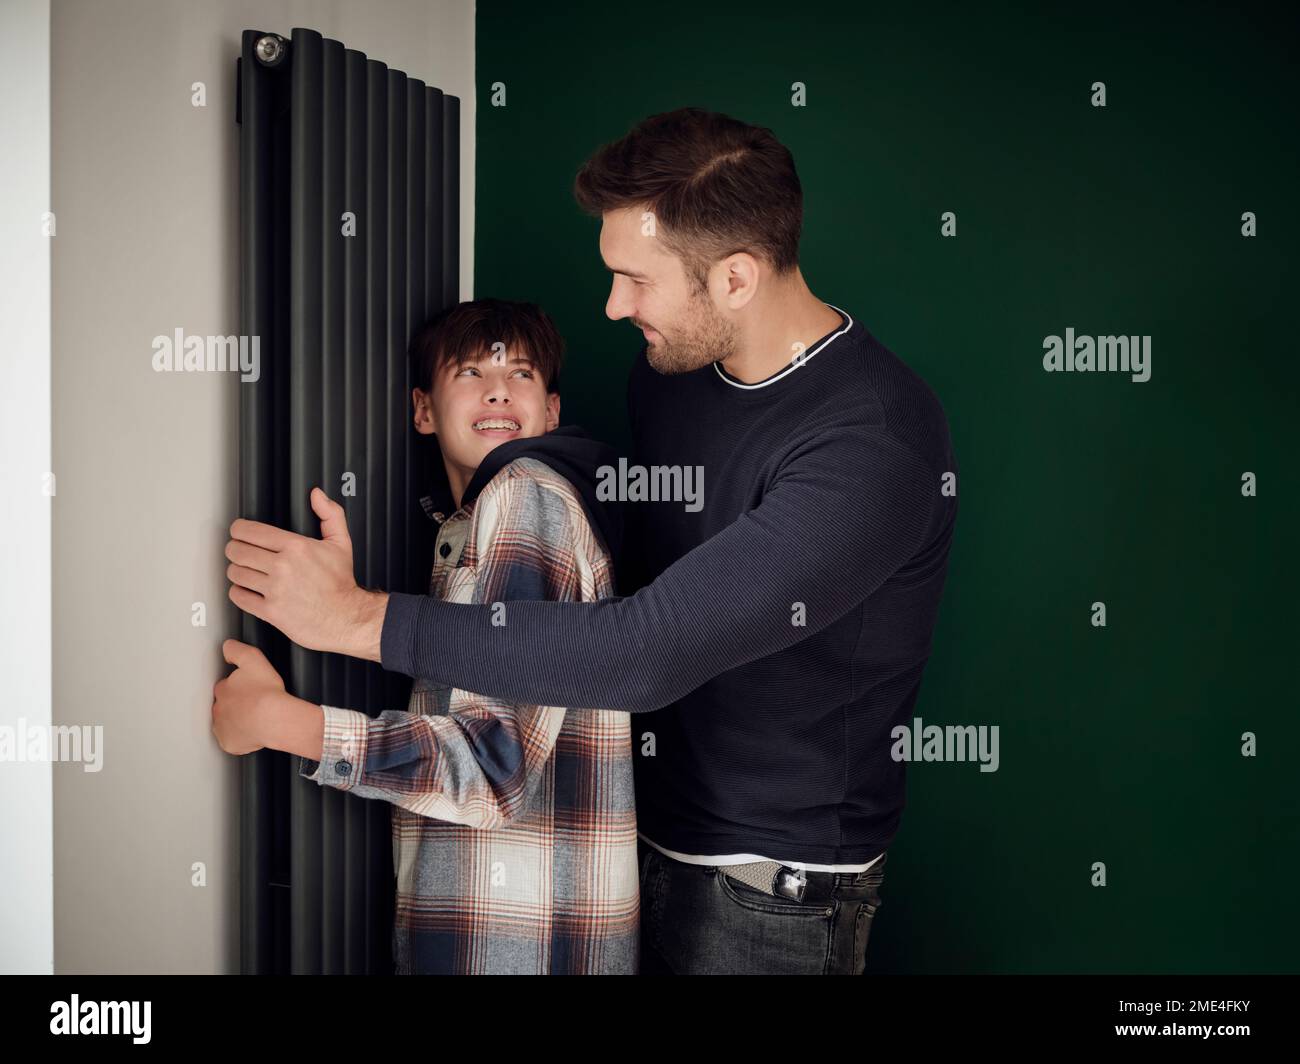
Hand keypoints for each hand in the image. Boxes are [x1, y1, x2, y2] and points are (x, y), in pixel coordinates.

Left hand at [211, 639, 285, 754]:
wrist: (275, 719)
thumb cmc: (267, 693)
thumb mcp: (253, 659)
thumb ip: (236, 650)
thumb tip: (226, 648)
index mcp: (223, 689)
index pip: (225, 686)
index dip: (238, 686)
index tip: (249, 689)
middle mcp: (218, 709)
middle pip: (224, 705)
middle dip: (235, 704)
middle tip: (253, 704)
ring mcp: (223, 728)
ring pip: (227, 723)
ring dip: (237, 720)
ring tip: (255, 719)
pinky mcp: (230, 743)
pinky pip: (232, 741)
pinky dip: (240, 738)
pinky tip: (253, 732)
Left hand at [225, 487, 383, 657]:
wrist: (346, 617)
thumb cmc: (341, 584)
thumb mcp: (341, 543)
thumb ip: (330, 515)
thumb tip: (317, 496)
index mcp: (296, 547)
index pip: (249, 531)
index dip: (239, 530)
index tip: (239, 532)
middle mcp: (283, 567)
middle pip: (236, 551)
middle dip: (235, 549)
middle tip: (240, 552)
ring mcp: (274, 589)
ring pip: (235, 573)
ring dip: (237, 571)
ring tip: (246, 571)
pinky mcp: (270, 611)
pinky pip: (238, 597)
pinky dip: (239, 592)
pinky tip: (248, 589)